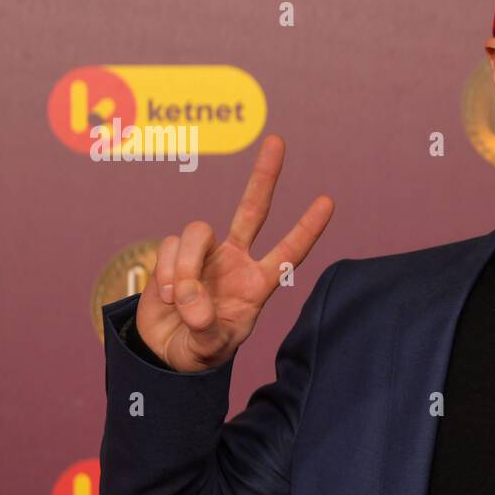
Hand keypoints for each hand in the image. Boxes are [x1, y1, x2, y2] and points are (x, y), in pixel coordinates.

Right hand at [134, 134, 334, 372]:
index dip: (307, 228)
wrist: (166, 353)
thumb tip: (189, 296)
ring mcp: (206, 255)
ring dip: (185, 266)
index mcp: (258, 283)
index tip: (328, 201)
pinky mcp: (175, 254)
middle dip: (264, 176)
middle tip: (278, 141)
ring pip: (197, 231)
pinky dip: (167, 271)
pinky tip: (167, 297)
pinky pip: (171, 245)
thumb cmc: (199, 350)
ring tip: (179, 299)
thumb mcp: (209, 346)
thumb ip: (203, 324)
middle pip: (252, 210)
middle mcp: (235, 260)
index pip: (289, 252)